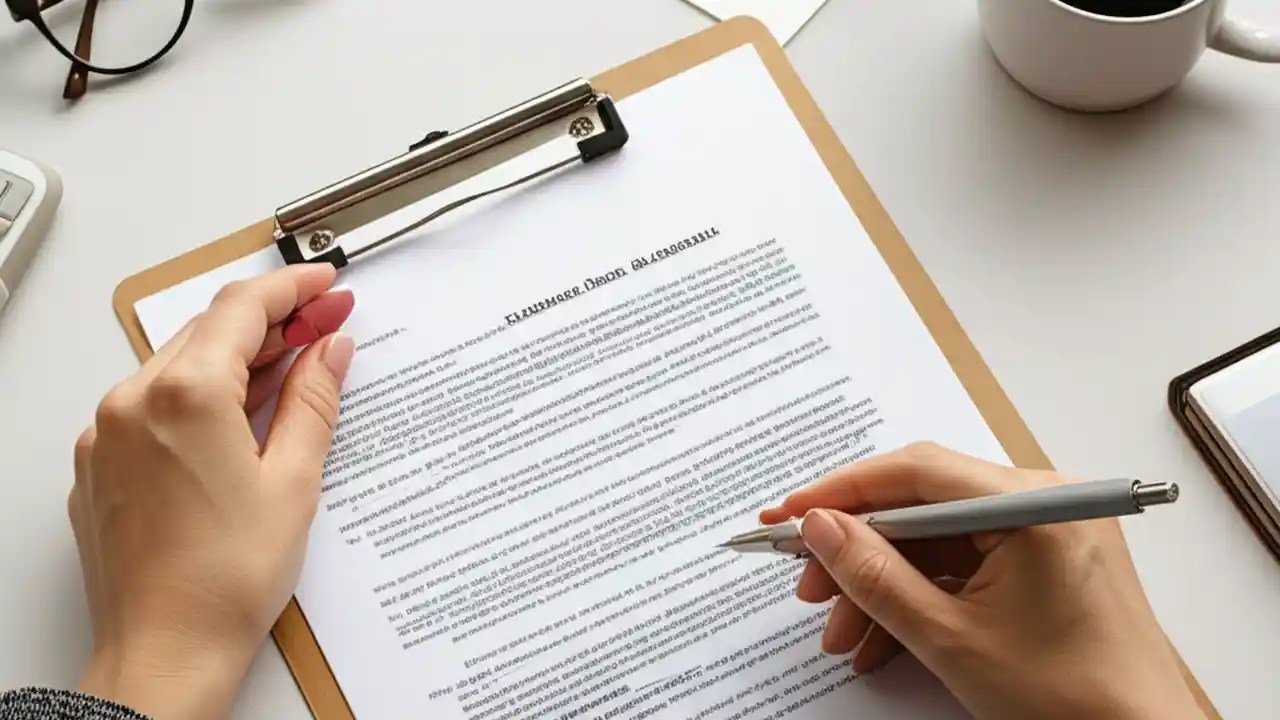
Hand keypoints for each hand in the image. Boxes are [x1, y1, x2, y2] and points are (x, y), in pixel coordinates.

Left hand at [70, 265, 355, 719]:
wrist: (164, 651)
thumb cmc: (224, 580)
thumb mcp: (293, 480)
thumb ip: (313, 401)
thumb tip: (329, 349)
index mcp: (185, 395)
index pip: (243, 308)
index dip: (292, 287)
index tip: (326, 285)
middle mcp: (132, 402)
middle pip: (209, 330)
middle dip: (272, 322)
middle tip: (325, 327)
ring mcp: (107, 434)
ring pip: (179, 366)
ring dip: (236, 359)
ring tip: (293, 374)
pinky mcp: (100, 464)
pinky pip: (153, 405)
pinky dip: (200, 396)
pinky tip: (240, 419)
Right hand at [760, 443, 1205, 719]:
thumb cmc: (1072, 698)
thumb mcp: (951, 638)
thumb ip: (876, 575)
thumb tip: (820, 527)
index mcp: (1033, 504)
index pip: (915, 471)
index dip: (842, 491)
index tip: (788, 514)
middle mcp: (1043, 502)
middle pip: (921, 506)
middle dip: (859, 552)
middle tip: (808, 585)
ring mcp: (1044, 532)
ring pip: (935, 542)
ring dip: (883, 586)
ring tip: (841, 632)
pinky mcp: (1042, 563)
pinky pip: (963, 566)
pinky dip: (920, 598)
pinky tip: (881, 639)